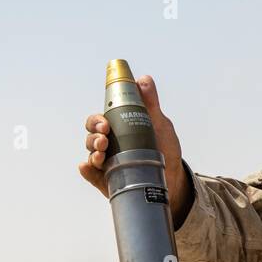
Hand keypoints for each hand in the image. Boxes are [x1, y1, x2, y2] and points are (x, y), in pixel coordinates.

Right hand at [79, 74, 192, 219]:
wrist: (174, 177)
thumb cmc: (164, 148)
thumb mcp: (159, 123)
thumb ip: (150, 102)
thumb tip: (143, 79)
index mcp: (117, 130)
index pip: (99, 122)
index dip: (97, 121)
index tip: (105, 123)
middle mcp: (109, 146)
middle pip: (91, 138)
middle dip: (93, 137)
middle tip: (104, 139)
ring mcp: (108, 164)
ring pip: (91, 156)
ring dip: (92, 153)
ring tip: (102, 155)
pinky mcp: (108, 181)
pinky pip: (92, 176)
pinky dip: (87, 171)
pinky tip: (87, 167)